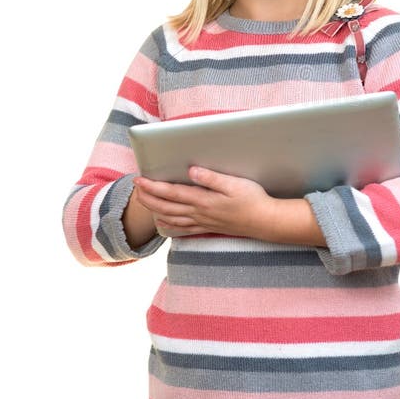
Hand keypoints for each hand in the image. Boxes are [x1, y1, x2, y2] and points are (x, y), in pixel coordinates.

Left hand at [132, 167, 278, 237]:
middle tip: (135, 188)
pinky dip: (169, 225)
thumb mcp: (234, 184)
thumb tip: (191, 169)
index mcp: (203, 200)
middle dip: (148, 197)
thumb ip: (211, 177)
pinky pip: (183, 229)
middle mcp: (199, 213)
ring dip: (154, 209)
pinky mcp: (208, 227)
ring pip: (171, 217)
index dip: (153, 186)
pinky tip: (163, 222)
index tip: (139, 180)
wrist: (264, 222)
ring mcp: (203, 222)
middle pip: (166, 206)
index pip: (172, 192)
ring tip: (143, 201)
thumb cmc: (252, 200)